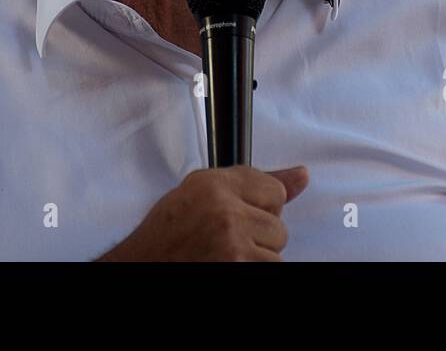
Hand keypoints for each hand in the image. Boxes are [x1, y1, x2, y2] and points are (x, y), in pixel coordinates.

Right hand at [94, 165, 309, 260]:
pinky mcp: (237, 268)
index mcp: (214, 185)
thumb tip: (302, 176)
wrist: (143, 265)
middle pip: (279, 227)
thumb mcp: (201, 192)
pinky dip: (251, 269)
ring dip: (256, 259)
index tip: (240, 215)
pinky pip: (269, 269)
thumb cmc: (168, 233)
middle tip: (225, 240)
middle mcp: (225, 211)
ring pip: (276, 254)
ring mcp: (232, 244)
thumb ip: (253, 183)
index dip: (260, 207)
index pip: (275, 190)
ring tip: (224, 255)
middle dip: (259, 237)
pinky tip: (226, 264)